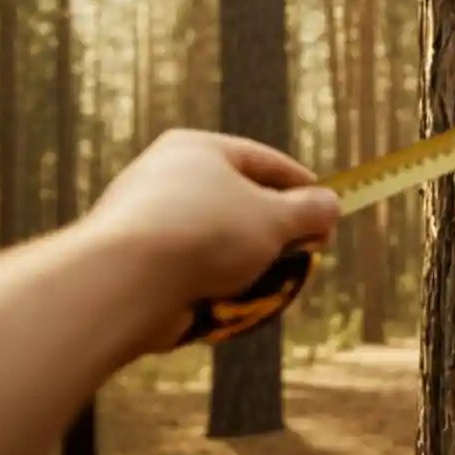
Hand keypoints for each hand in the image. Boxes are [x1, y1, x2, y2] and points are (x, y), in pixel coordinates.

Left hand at [82, 129, 339, 345]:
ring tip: (267, 288)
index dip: (302, 187)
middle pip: (238, 203)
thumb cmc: (205, 234)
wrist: (124, 280)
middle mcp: (166, 177)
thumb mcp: (275, 219)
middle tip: (303, 255)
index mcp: (198, 149)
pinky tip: (227, 305)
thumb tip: (330, 204)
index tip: (329, 212)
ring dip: (245, 267)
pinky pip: (188, 272)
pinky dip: (212, 288)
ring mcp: (146, 221)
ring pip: (215, 243)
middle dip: (273, 233)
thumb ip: (310, 211)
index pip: (264, 161)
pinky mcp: (134, 263)